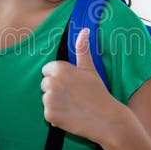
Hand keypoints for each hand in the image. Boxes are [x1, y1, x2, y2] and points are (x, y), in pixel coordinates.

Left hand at [40, 28, 126, 143]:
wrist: (106, 119)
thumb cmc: (98, 93)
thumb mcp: (90, 69)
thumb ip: (82, 49)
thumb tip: (84, 30)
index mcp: (60, 68)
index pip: (47, 70)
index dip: (59, 77)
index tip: (71, 84)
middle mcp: (52, 82)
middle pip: (44, 84)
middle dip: (56, 90)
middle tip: (74, 96)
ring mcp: (49, 99)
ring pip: (46, 99)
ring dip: (56, 104)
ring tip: (73, 106)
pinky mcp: (49, 115)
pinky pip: (48, 114)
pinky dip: (57, 117)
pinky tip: (71, 116)